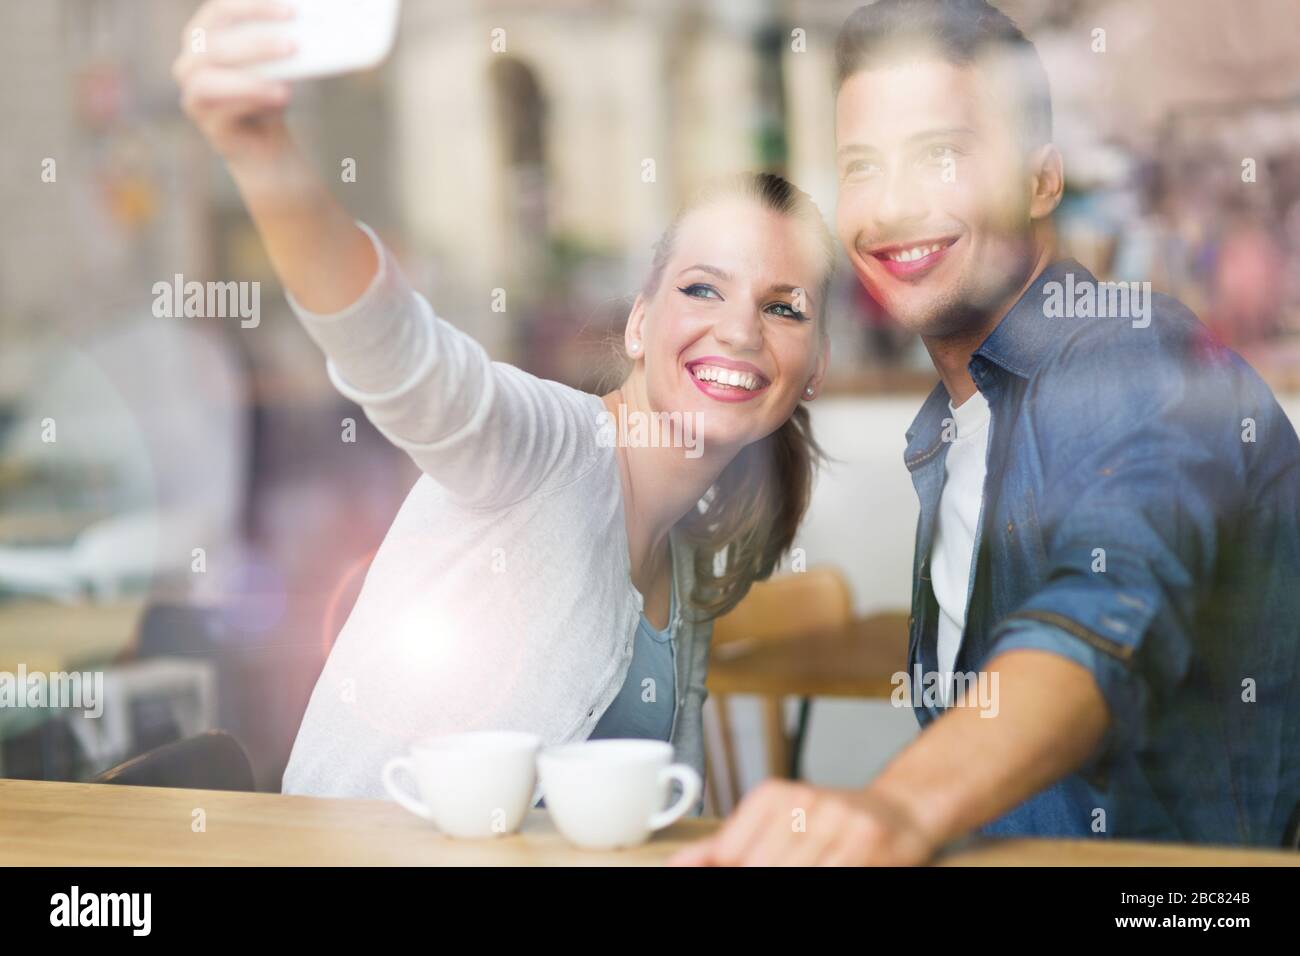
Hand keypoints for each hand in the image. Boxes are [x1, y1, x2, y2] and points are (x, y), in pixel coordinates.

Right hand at [172, 0, 297, 162]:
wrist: (264, 140)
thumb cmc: (267, 93)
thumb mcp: (276, 66)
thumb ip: (280, 46)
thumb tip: (306, 31)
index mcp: (206, 33)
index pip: (222, 9)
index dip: (254, 7)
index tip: (290, 12)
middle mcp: (191, 59)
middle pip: (214, 44)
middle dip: (256, 44)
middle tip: (293, 47)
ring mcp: (191, 91)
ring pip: (208, 80)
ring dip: (251, 82)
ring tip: (286, 90)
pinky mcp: (203, 120)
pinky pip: (221, 109)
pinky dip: (251, 104)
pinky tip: (276, 102)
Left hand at [668, 780, 940, 865]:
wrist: (898, 811)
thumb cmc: (828, 823)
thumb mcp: (773, 823)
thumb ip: (724, 847)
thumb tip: (679, 865)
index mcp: (773, 796)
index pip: (731, 853)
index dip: (730, 872)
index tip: (731, 871)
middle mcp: (805, 802)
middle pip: (760, 868)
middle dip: (760, 876)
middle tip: (782, 867)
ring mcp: (839, 821)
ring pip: (793, 872)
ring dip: (795, 878)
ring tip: (806, 865)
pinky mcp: (869, 844)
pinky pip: (830, 876)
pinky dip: (822, 878)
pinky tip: (825, 868)